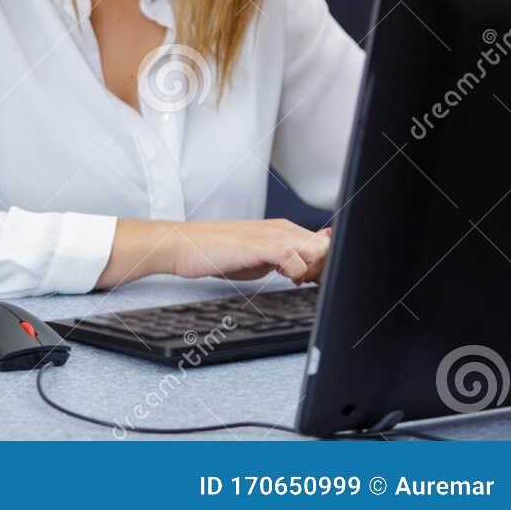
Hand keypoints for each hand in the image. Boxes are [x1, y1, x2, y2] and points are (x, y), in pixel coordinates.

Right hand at [167, 219, 332, 284]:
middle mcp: (280, 228)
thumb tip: (307, 268)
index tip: (311, 278)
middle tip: (303, 281)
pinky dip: (295, 272)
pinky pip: (295, 258)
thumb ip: (284, 258)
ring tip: (292, 280)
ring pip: (318, 250)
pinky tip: (281, 277)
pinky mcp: (260, 246)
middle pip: (326, 246)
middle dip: (322, 268)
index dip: (324, 264)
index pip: (324, 243)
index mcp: (282, 228)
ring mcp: (271, 235)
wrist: (183, 245)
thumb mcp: (257, 256)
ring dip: (311, 270)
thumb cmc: (215, 252)